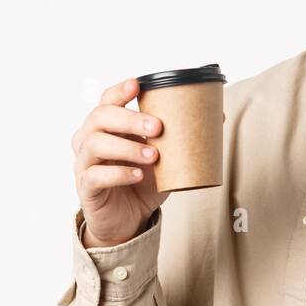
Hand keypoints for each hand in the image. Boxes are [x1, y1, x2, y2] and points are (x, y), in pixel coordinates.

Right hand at [72, 78, 169, 247]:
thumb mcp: (164, 158)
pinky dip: (118, 173)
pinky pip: (94, 175)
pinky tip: (137, 176)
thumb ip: (181, 138)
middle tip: (158, 127)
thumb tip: (220, 116)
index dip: (120, 91)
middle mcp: (90, 139)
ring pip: (95, 144)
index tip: (137, 85)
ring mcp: (85, 162)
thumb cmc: (142, 182)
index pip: (107, 100)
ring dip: (127, 147)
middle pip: (100, 117)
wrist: (128, 220)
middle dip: (130, 119)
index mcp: (108, 126)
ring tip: (153, 156)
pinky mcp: (86, 187)